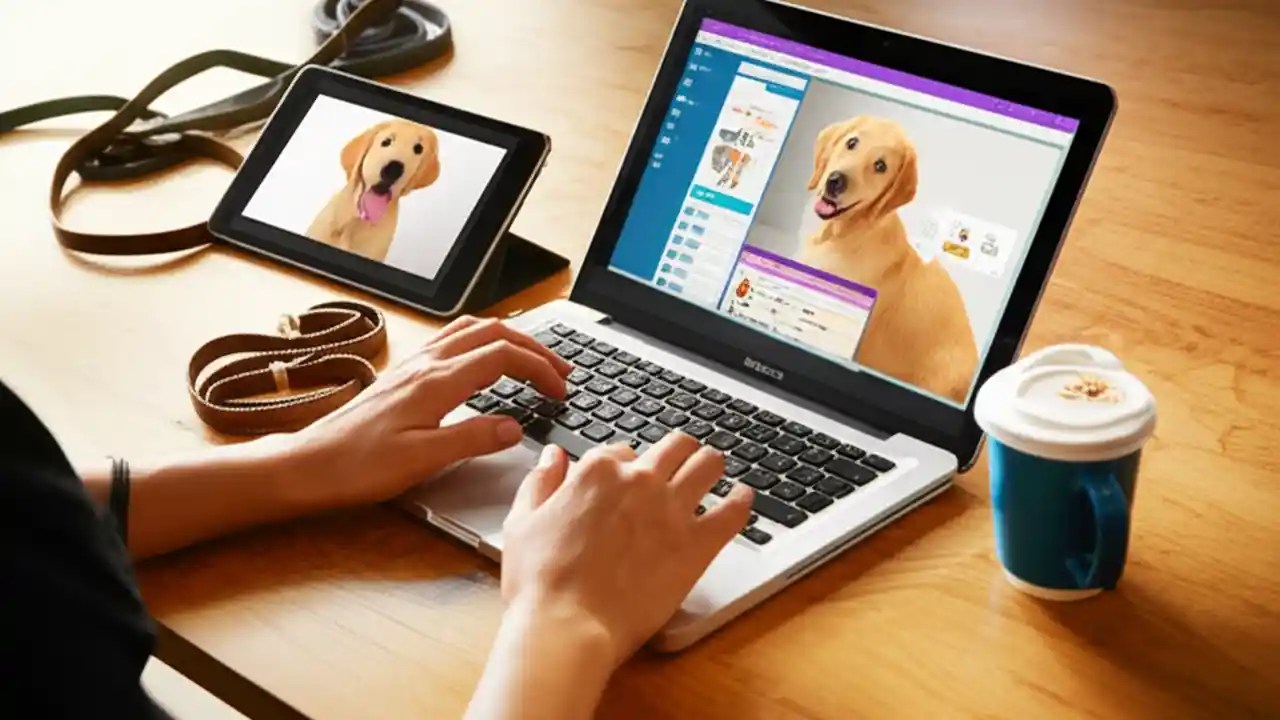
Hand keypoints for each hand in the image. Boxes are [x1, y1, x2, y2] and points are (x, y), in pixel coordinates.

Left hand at [290, 315, 571, 508]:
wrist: (308, 465)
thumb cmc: (357, 466)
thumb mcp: (423, 460)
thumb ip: (473, 439)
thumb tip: (516, 428)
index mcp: (436, 382)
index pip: (503, 356)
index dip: (540, 368)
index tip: (560, 391)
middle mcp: (426, 364)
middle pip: (493, 334)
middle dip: (534, 348)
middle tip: (561, 372)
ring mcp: (413, 365)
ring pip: (471, 330)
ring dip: (509, 340)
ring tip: (533, 360)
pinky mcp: (403, 374)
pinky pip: (451, 341)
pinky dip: (482, 343)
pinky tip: (485, 362)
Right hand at [500, 433, 753, 668]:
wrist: (566, 626)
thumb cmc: (540, 583)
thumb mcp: (523, 521)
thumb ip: (541, 481)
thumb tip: (553, 455)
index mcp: (598, 472)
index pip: (622, 450)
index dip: (625, 465)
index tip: (627, 481)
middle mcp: (640, 481)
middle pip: (673, 446)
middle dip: (677, 451)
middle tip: (680, 462)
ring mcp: (672, 510)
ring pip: (708, 464)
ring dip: (711, 464)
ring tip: (713, 470)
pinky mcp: (697, 544)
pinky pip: (734, 511)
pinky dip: (742, 500)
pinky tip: (743, 498)